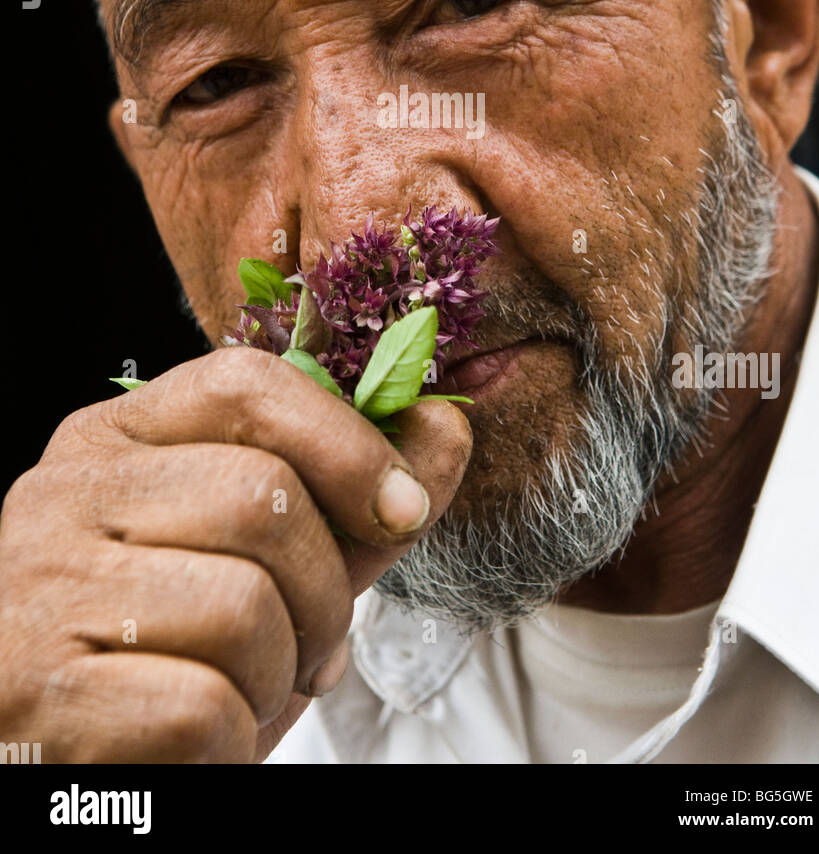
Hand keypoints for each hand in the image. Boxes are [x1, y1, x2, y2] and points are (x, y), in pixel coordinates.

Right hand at [0, 345, 471, 762]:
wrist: (74, 765)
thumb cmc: (173, 652)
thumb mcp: (270, 565)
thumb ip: (352, 501)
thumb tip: (446, 424)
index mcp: (115, 441)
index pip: (245, 384)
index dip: (349, 442)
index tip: (402, 508)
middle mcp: (62, 495)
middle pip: (261, 496)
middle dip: (322, 591)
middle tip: (307, 644)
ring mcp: (40, 589)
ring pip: (242, 605)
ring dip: (279, 674)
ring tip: (240, 690)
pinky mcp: (38, 694)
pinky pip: (201, 706)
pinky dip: (232, 740)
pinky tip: (195, 742)